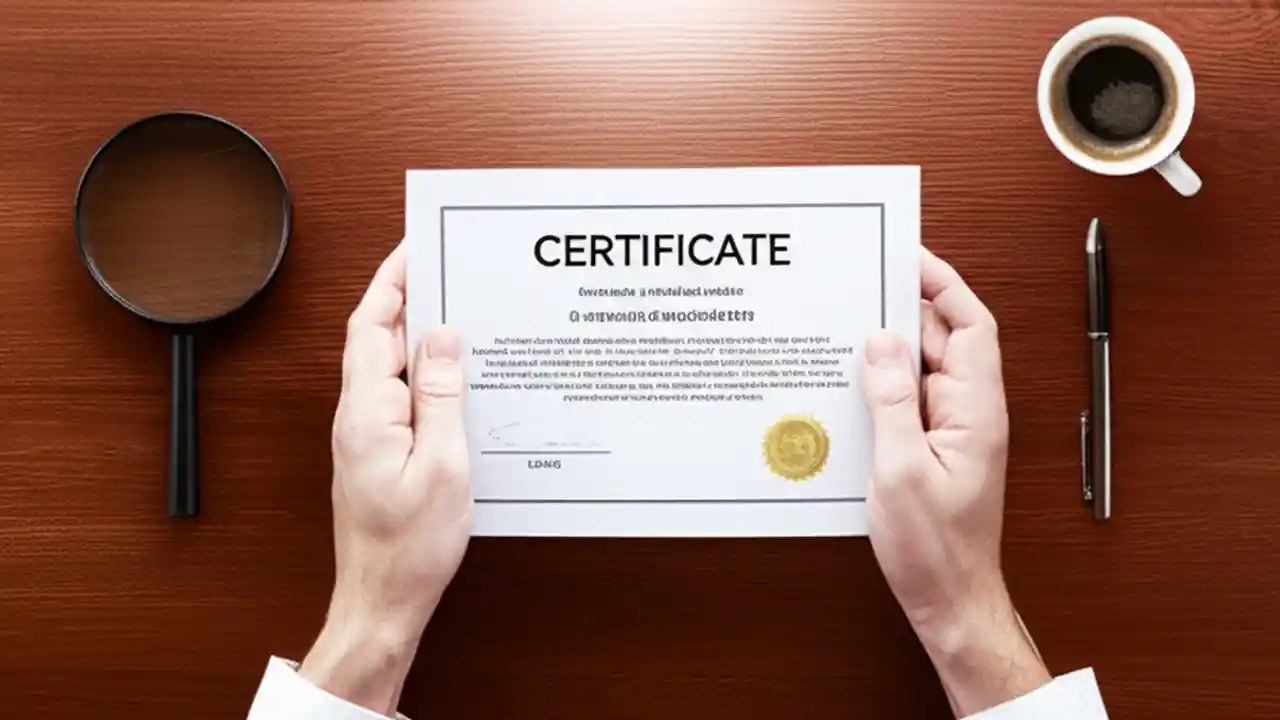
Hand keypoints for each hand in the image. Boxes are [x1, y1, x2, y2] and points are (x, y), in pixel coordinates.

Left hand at [300, 242, 470, 715]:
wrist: (382, 604)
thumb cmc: (408, 550)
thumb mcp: (442, 466)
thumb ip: (441, 395)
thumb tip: (443, 336)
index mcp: (366, 412)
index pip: (372, 324)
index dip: (393, 280)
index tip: (417, 245)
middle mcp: (359, 417)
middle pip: (382, 339)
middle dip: (415, 299)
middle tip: (454, 270)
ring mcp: (369, 436)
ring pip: (396, 369)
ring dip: (426, 339)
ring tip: (468, 318)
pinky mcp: (382, 454)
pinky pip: (406, 399)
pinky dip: (431, 378)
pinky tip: (462, 381)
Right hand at [861, 248, 1048, 716]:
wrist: (951, 600)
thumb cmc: (935, 550)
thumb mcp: (900, 470)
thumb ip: (891, 399)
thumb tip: (880, 341)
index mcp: (976, 411)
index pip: (970, 324)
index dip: (942, 283)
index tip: (908, 255)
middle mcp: (970, 414)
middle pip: (944, 340)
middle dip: (905, 309)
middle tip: (859, 288)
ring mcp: (954, 432)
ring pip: (923, 369)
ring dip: (890, 350)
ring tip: (847, 334)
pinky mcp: (935, 449)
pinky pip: (910, 400)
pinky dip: (884, 385)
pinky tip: (852, 387)